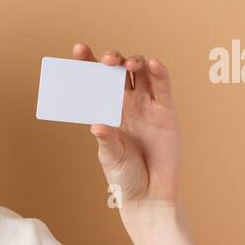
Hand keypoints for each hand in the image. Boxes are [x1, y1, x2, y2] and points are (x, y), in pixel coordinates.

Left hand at [72, 42, 181, 213]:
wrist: (149, 195)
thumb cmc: (124, 178)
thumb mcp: (111, 158)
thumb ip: (106, 141)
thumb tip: (97, 125)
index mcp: (106, 112)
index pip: (95, 82)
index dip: (88, 63)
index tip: (78, 49)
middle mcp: (126, 105)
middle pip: (118, 72)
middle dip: (111, 61)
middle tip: (105, 61)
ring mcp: (147, 107)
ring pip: (141, 74)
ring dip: (133, 62)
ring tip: (126, 63)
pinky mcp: (166, 113)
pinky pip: (163, 88)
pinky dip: (159, 73)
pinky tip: (152, 64)